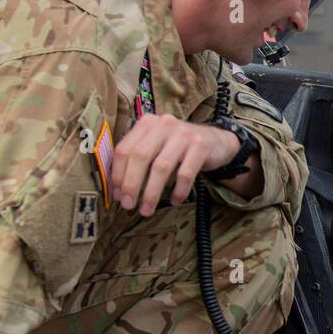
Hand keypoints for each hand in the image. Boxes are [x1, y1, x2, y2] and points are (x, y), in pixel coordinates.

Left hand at [111, 115, 240, 214]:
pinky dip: (178, 190)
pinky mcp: (201, 146)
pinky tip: (175, 201)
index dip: (117, 174)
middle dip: (131, 184)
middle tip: (128, 205)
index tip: (116, 195)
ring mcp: (183, 134)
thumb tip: (117, 189)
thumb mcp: (157, 145)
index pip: (124, 149)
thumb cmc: (179, 148)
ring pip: (161, 167)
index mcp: (147, 123)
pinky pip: (185, 173)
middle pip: (140, 156)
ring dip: (151, 192)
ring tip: (146, 209)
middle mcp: (164, 124)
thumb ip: (137, 157)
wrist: (216, 141)